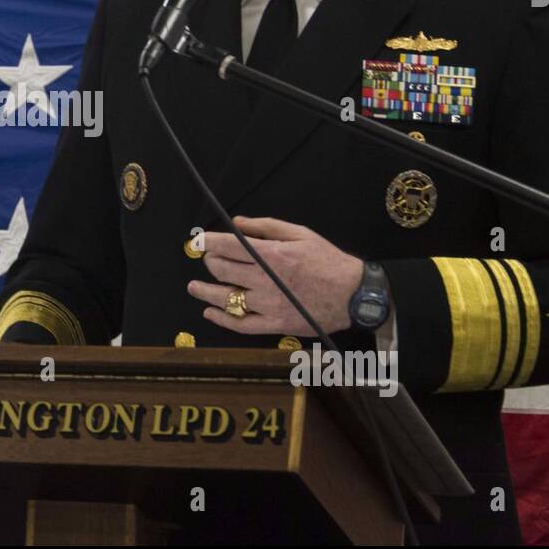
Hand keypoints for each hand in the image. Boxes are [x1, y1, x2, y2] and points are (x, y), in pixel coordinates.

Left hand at [187, 216, 363, 336]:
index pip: (228, 246)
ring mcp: (268, 305)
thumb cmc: (329, 261)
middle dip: (210, 262)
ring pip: (226, 298)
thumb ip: (265, 227)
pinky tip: (210, 312)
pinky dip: (222, 319)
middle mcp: (265, 280)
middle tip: (207, 259)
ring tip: (194, 287)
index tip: (199, 241)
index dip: (208, 242)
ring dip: (205, 291)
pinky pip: (241, 325)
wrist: (354, 295)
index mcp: (272, 255)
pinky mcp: (275, 324)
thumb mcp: (300, 234)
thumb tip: (237, 223)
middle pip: (223, 270)